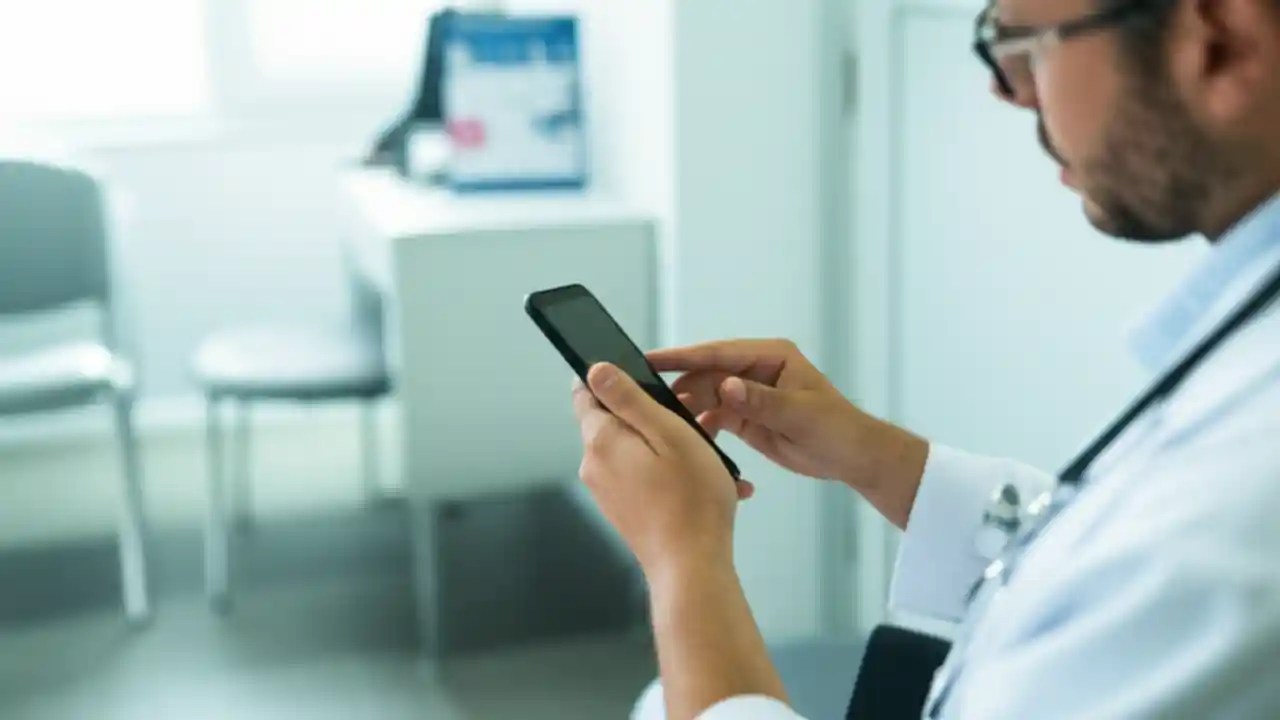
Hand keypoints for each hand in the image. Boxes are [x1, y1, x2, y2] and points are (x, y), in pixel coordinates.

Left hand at [572, 363, 753, 576]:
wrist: (692, 567)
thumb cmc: (690, 498)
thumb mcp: (668, 432)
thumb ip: (628, 398)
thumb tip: (594, 369)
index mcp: (601, 440)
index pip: (585, 393)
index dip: (609, 378)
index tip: (641, 379)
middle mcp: (594, 465)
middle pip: (613, 421)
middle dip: (650, 415)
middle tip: (693, 421)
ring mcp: (606, 491)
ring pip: (633, 449)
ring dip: (666, 446)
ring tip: (708, 457)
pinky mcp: (622, 510)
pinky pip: (641, 477)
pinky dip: (669, 473)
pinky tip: (703, 482)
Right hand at [649, 339, 927, 527]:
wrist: (852, 458)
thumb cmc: (835, 429)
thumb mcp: (799, 414)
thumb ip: (760, 401)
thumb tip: (726, 386)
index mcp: (771, 356)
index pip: (719, 353)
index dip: (683, 356)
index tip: (650, 359)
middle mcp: (756, 370)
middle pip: (707, 373)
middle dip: (681, 386)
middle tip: (651, 402)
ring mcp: (749, 394)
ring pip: (707, 395)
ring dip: (689, 408)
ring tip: (668, 423)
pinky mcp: (746, 418)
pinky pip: (715, 417)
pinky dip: (702, 427)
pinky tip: (691, 439)